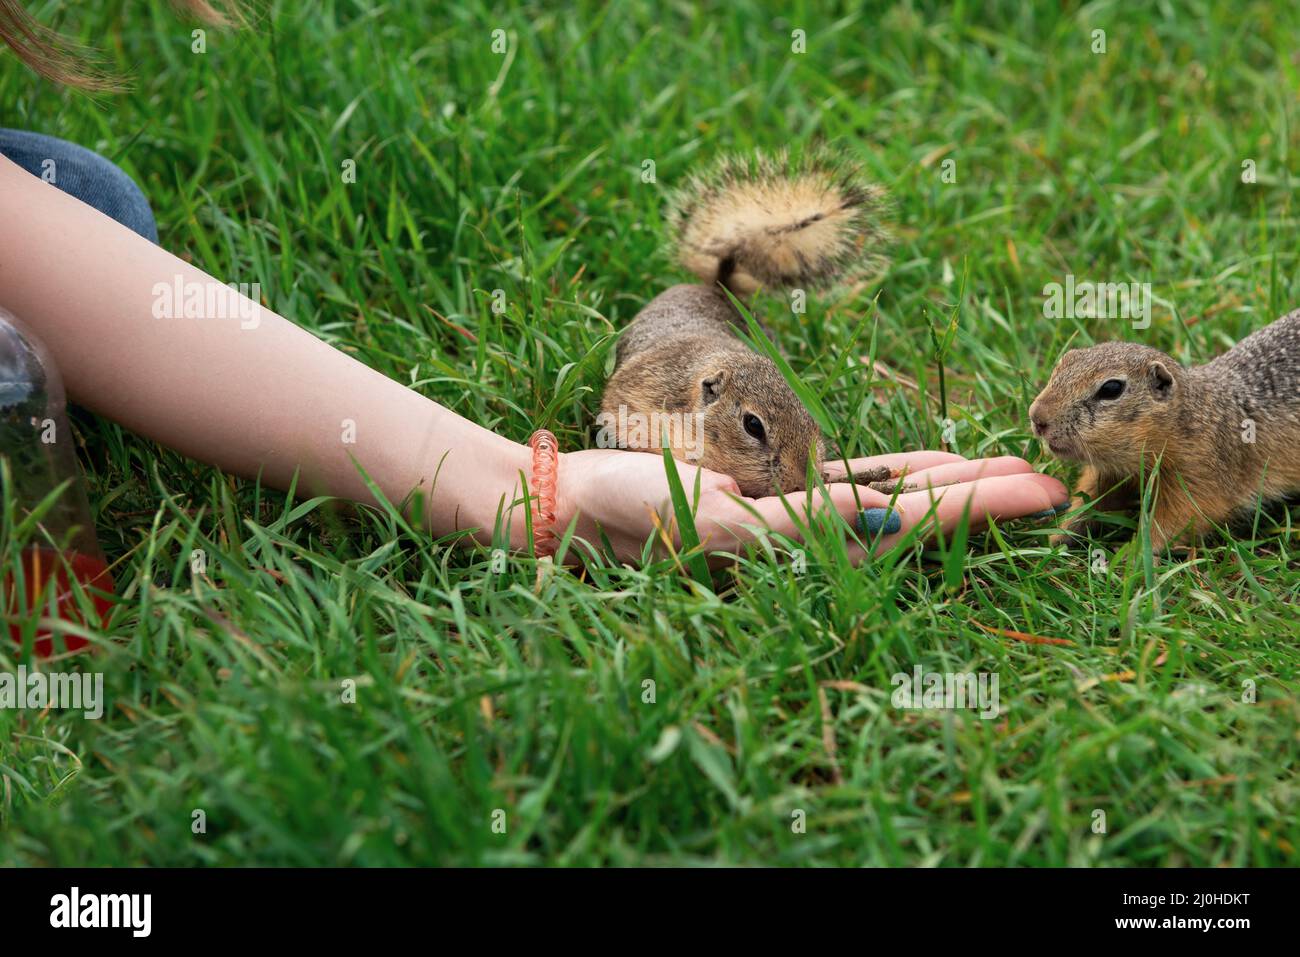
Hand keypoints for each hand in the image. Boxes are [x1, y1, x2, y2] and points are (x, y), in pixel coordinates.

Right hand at [553, 448, 1067, 564]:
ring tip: (1016, 468)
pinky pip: (851, 485)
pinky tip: (941, 461)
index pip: (904, 528)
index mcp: (796, 556)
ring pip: (893, 500)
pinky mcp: (772, 499)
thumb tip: (875, 522)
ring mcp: (792, 522)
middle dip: (985, 499)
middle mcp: (806, 546)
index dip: (975, 508)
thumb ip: (787, 526)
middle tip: (1056, 479)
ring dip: (954, 485)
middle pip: (915, 518)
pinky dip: (899, 472)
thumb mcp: (704, 520)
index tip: (1040, 492)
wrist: (567, 501)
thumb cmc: (622, 512)